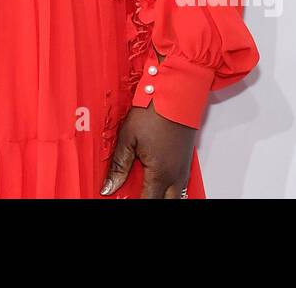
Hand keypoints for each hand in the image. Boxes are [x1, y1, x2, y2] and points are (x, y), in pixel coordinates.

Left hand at [100, 54, 197, 197]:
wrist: (176, 91)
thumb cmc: (153, 110)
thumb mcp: (128, 137)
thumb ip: (119, 165)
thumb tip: (109, 187)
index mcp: (160, 174)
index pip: (147, 202)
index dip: (134, 203)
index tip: (120, 199)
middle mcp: (176, 175)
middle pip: (165, 202)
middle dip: (150, 200)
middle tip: (134, 195)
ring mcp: (183, 168)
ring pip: (175, 195)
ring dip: (161, 195)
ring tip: (144, 187)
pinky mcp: (186, 160)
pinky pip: (180, 183)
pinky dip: (169, 187)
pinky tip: (155, 179)